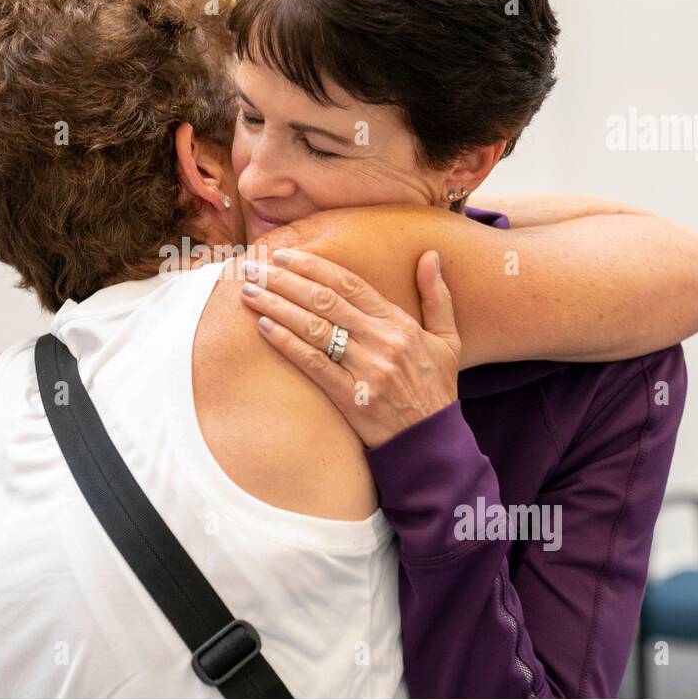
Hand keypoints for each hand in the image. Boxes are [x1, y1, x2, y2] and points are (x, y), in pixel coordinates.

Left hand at [239, 248, 460, 448]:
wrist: (431, 444)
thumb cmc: (435, 389)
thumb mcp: (447, 340)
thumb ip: (437, 297)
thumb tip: (430, 255)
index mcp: (399, 324)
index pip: (349, 284)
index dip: (313, 266)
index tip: (284, 255)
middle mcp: (382, 341)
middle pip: (324, 300)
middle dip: (284, 280)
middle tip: (254, 267)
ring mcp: (366, 369)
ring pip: (314, 327)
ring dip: (277, 306)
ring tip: (250, 292)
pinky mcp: (351, 397)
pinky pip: (313, 363)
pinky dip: (286, 342)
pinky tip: (264, 326)